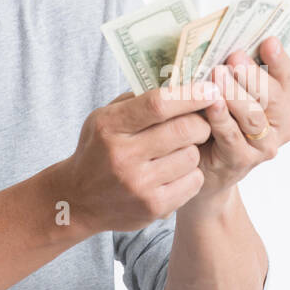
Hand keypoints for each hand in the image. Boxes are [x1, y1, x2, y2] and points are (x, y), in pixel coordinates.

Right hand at [57, 81, 220, 234]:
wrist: (78, 200)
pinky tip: (177, 172)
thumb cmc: (99, 150)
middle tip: (200, 123)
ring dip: (193, 149)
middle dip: (201, 122)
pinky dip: (192, 174)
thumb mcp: (105, 118)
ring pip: (192, 156)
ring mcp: (138, 184)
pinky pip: (193, 182)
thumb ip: (138, 100)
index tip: (211, 89)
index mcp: (110, 126)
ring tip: (179, 150)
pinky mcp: (153, 207)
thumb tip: (181, 82)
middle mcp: (123, 156)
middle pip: (183, 130)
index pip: (158, 104)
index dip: (190, 95)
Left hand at [187, 36, 289, 213]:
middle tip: (235, 57)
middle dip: (253, 75)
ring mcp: (264, 146)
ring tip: (218, 75)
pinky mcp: (242, 161)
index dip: (278, 59)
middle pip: (274, 97)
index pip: (285, 76)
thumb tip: (225, 43)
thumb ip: (236, 74)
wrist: (205, 165)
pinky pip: (232, 136)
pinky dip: (221, 118)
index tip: (269, 41)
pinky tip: (212, 103)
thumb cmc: (217, 121)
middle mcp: (280, 125)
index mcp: (282, 103)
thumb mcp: (232, 94)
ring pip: (254, 116)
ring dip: (236, 94)